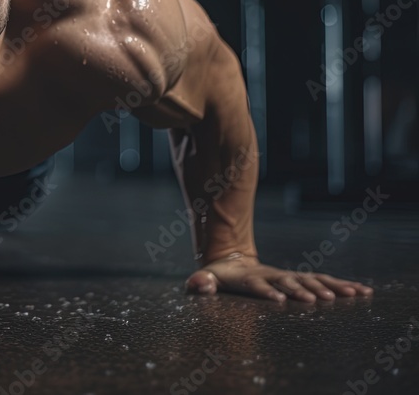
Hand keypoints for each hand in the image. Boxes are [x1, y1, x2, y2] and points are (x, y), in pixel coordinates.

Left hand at [186, 252, 373, 301]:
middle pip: (290, 281)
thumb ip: (200, 283)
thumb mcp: (206, 278)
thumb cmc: (219, 276)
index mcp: (250, 278)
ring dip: (331, 287)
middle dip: (304, 290)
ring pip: (312, 280)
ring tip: (352, 295)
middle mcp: (273, 275)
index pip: (258, 285)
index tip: (279, 300)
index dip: (267, 291)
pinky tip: (363, 291)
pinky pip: (324, 282)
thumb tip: (196, 284)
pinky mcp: (300, 280)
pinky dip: (344, 286)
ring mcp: (288, 276)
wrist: (233, 261)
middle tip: (320, 300)